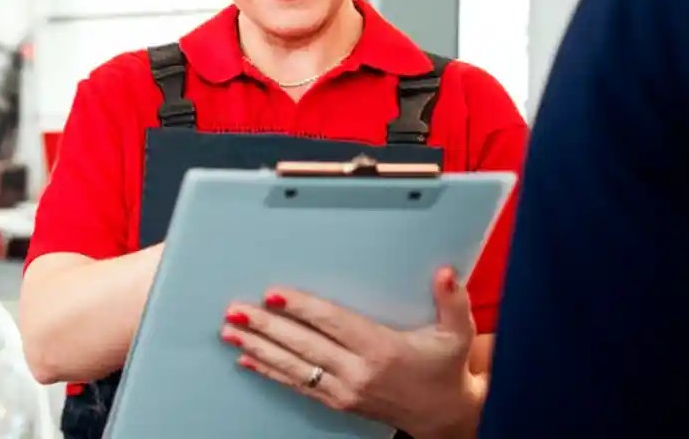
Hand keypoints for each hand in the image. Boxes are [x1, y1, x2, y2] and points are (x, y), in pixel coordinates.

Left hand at [218, 267, 482, 438]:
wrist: (445, 416)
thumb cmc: (447, 369)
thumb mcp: (457, 334)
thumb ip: (452, 301)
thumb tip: (445, 273)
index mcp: (381, 348)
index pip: (333, 323)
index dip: (302, 308)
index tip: (275, 294)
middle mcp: (358, 371)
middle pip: (304, 345)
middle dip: (267, 327)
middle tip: (237, 310)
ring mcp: (345, 390)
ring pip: (293, 367)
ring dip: (259, 348)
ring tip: (231, 332)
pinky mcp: (337, 402)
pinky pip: (297, 386)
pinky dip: (269, 372)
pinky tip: (247, 359)